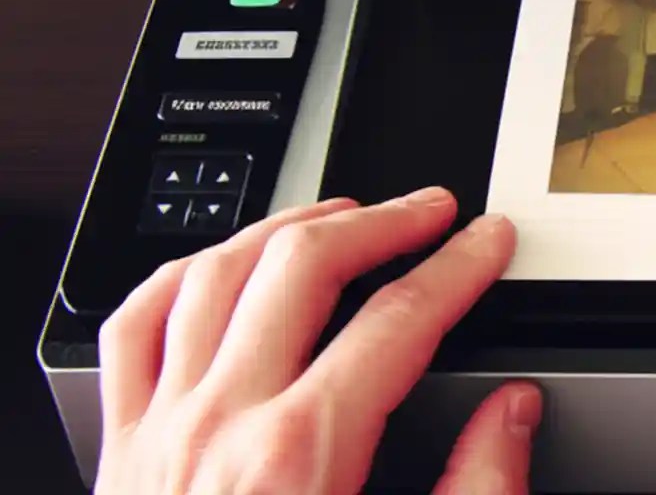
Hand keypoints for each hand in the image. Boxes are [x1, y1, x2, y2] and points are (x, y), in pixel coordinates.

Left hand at [95, 188, 539, 494]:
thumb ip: (477, 492)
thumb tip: (512, 414)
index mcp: (300, 459)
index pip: (399, 322)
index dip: (457, 268)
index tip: (486, 243)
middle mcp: (221, 426)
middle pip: (304, 268)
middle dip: (380, 222)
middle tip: (429, 210)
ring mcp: (160, 429)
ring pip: (214, 274)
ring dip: (285, 228)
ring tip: (340, 216)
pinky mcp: (121, 447)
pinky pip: (135, 326)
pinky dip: (181, 275)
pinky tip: (221, 265)